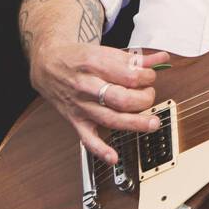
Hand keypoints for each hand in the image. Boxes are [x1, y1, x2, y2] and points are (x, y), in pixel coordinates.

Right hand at [28, 41, 170, 164]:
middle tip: (149, 95)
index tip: (151, 77)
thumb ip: (135, 58)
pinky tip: (113, 157)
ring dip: (134, 123)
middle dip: (144, 99)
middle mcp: (87, 87)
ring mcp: (81, 105)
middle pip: (121, 99)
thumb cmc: (78, 57)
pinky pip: (87, 139)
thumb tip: (161, 59)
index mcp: (95, 64)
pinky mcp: (75, 120)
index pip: (129, 76)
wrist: (47, 64)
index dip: (147, 78)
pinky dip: (100, 150)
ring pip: (110, 119)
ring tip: (152, 124)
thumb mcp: (105, 51)